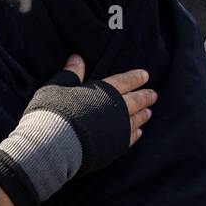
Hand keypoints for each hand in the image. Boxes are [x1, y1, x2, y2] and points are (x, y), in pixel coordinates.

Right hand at [0, 56, 155, 205]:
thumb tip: (76, 57)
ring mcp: (117, 129)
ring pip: (136, 120)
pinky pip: (130, 139)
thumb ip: (70, 74)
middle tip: (154, 95)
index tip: (145, 75)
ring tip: (149, 113)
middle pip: (135, 100)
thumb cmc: (52, 113)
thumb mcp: (56, 88)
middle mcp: (115, 109)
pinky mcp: (114, 148)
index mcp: (104, 91)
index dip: (135, 78)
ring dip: (143, 115)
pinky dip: (135, 134)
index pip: (125, 81)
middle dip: (145, 97)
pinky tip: (138, 132)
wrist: (53, 145)